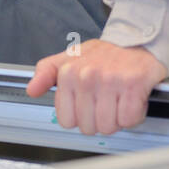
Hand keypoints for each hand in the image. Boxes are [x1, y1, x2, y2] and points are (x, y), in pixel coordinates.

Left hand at [25, 39, 167, 135]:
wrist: (137, 41)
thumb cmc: (103, 54)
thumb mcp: (68, 58)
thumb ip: (46, 73)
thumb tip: (32, 90)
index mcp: (68, 73)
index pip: (67, 120)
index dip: (80, 118)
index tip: (87, 107)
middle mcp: (86, 77)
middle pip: (88, 126)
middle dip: (99, 121)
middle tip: (105, 104)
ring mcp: (110, 81)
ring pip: (108, 126)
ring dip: (116, 120)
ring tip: (118, 102)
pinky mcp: (133, 84)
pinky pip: (129, 119)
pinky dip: (133, 116)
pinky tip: (131, 102)